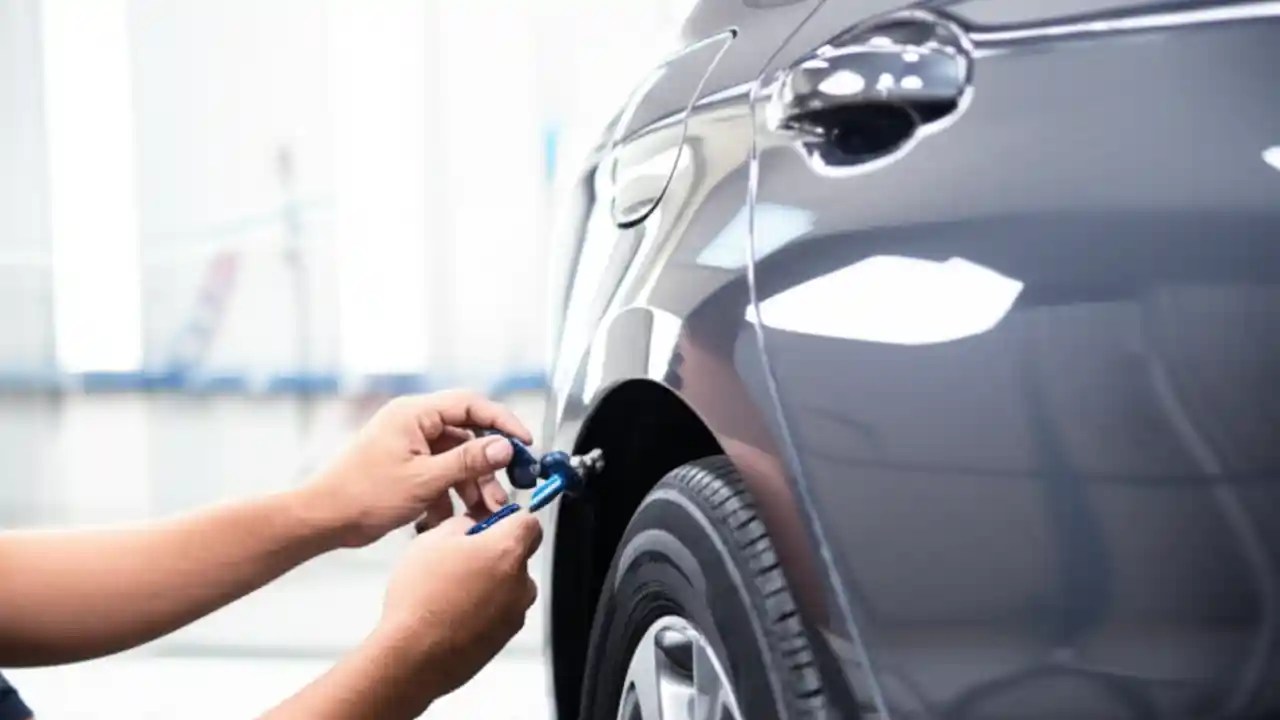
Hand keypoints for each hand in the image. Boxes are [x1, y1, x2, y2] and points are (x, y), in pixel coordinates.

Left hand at [303, 391, 532, 546]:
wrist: (324, 519)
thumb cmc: (361, 494)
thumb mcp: (424, 479)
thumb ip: (468, 461)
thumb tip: (503, 447)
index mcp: (414, 414)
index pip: (471, 405)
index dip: (502, 422)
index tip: (524, 443)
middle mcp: (414, 424)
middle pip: (467, 436)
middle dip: (488, 466)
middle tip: (506, 489)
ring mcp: (410, 446)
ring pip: (457, 460)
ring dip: (473, 486)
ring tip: (485, 511)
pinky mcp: (407, 468)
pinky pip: (441, 474)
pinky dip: (451, 495)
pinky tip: (454, 517)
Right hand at [375, 513, 542, 699]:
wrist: (415, 655)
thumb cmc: (422, 597)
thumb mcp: (431, 541)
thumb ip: (460, 525)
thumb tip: (470, 527)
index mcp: (507, 551)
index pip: (530, 523)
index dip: (510, 520)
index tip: (490, 524)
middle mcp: (520, 582)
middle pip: (519, 557)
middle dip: (495, 554)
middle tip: (461, 559)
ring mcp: (515, 613)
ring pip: (510, 586)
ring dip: (490, 583)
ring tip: (453, 590)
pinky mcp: (505, 638)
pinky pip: (500, 612)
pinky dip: (485, 609)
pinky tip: (454, 613)